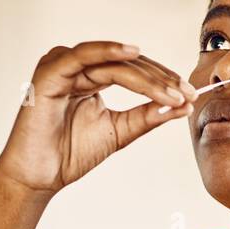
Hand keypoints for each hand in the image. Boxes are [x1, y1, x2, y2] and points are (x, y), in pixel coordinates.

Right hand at [0, 41, 195, 195]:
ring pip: (112, 63)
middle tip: (186, 92)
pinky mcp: (50, 72)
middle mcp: (77, 68)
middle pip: (127, 65)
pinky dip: (107, 51)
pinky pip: (82, 55)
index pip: (134, 71)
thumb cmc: (69, 155)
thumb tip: (181, 106)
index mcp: (91, 78)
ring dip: (144, 74)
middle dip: (160, 78)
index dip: (162, 82)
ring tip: (170, 89)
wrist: (40, 177)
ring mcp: (62, 67)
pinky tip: (131, 52)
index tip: (189, 95)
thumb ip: (146, 116)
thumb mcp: (119, 132)